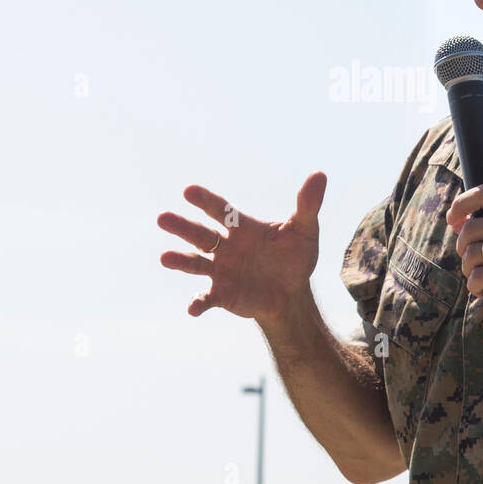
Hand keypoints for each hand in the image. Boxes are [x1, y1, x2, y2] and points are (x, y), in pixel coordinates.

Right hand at [158, 171, 326, 320]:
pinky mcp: (222, 294)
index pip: (220, 210)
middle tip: (162, 218)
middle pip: (200, 234)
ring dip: (180, 260)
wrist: (292, 291)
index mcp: (241, 227)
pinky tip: (193, 308)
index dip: (205, 201)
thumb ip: (307, 204)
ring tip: (165, 257)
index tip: (188, 191)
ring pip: (195, 263)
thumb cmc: (294, 255)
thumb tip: (319, 174)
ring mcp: (220, 270)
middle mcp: (225, 247)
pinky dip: (198, 303)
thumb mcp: (304, 230)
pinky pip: (206, 298)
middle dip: (181, 226)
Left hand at [447, 184, 482, 332]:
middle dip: (462, 248)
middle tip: (471, 262)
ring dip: (468, 270)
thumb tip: (458, 221)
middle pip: (471, 228)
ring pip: (472, 253)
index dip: (461, 204)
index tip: (453, 220)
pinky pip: (477, 276)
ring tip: (479, 278)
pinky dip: (474, 287)